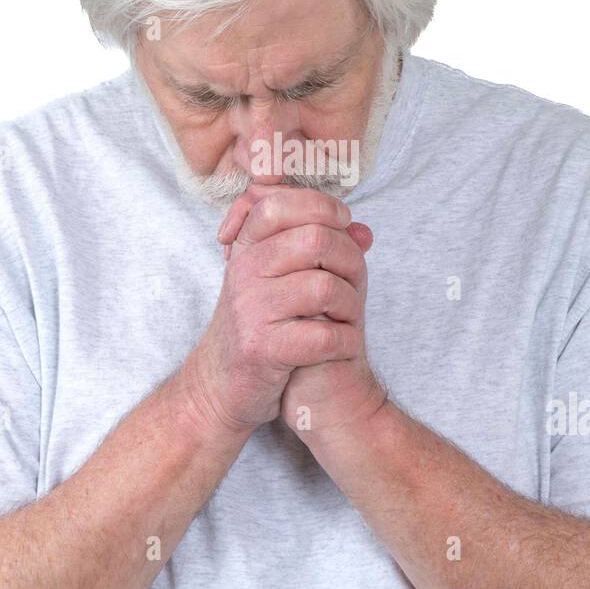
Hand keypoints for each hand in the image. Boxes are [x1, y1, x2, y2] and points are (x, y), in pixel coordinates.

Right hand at [217, 184, 386, 442]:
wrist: (224, 385)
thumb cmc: (264, 325)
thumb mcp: (281, 278)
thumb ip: (320, 248)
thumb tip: (365, 232)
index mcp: (246, 248)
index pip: (278, 203)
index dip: (321, 206)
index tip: (343, 222)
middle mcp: (243, 272)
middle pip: (315, 240)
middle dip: (350, 260)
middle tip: (354, 283)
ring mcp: (249, 310)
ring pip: (325, 288)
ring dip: (351, 306)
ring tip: (345, 318)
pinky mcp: (261, 349)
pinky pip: (324, 336)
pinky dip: (345, 342)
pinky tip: (339, 345)